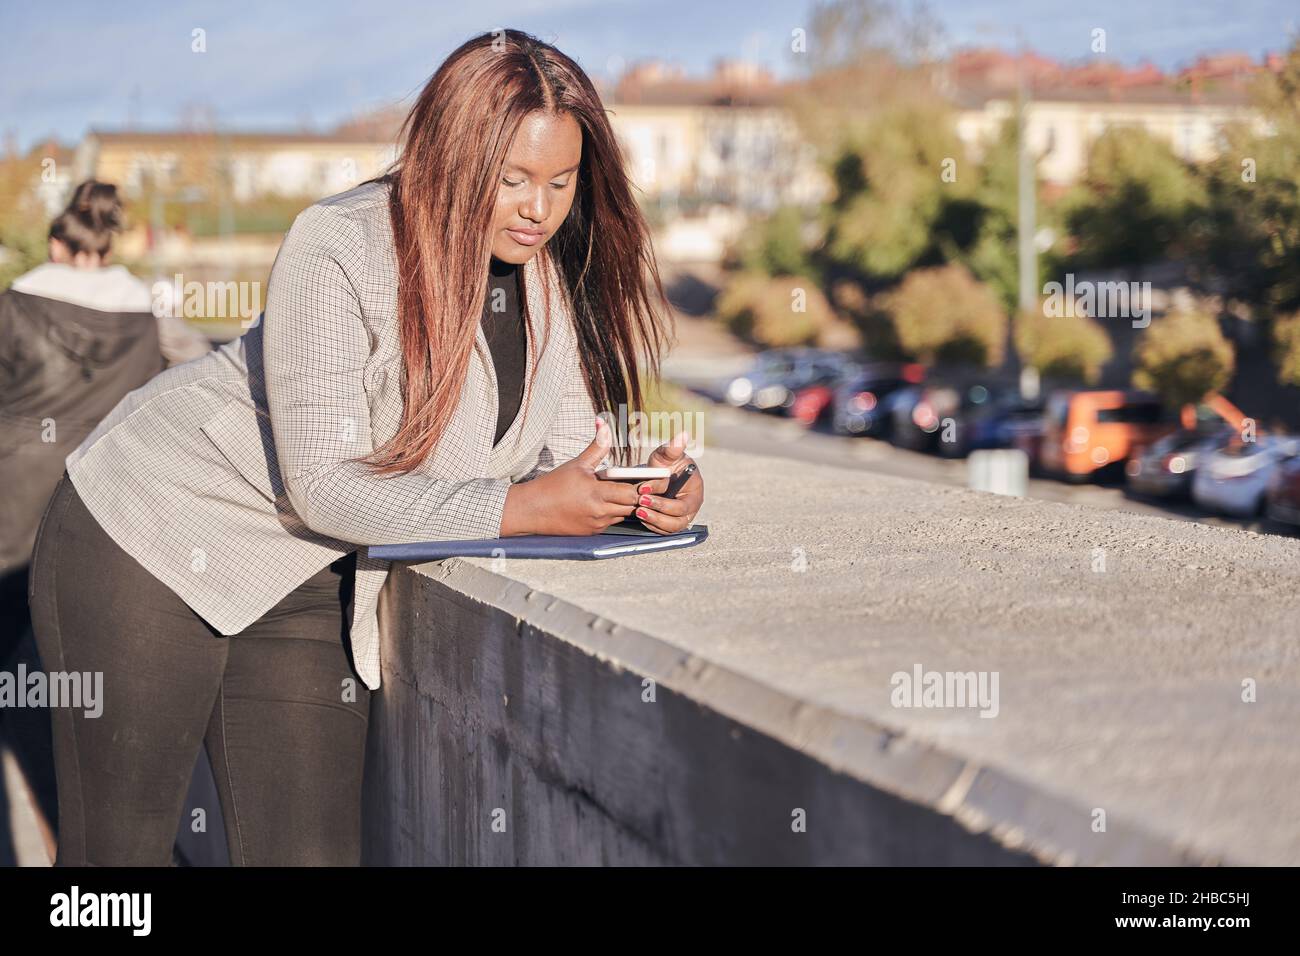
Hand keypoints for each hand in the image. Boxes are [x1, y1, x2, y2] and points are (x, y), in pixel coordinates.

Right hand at [500, 418, 639, 535]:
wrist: (532, 509)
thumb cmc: (553, 485)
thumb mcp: (577, 464)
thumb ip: (597, 446)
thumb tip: (603, 424)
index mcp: (597, 493)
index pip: (632, 493)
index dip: (638, 487)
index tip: (638, 479)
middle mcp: (599, 512)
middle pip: (632, 506)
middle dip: (633, 496)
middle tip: (631, 485)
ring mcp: (596, 524)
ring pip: (623, 515)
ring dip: (623, 505)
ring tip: (616, 492)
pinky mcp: (592, 532)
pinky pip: (611, 522)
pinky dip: (611, 513)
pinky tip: (603, 503)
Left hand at [632, 430, 703, 534]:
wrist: (657, 474)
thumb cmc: (665, 463)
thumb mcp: (665, 455)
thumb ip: (672, 448)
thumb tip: (682, 435)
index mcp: (695, 490)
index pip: (682, 502)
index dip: (664, 500)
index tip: (643, 489)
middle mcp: (691, 506)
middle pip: (679, 519)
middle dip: (659, 513)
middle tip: (640, 505)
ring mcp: (681, 516)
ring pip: (671, 527)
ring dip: (655, 522)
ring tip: (638, 512)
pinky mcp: (670, 522)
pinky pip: (663, 530)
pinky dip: (652, 526)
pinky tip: (640, 517)